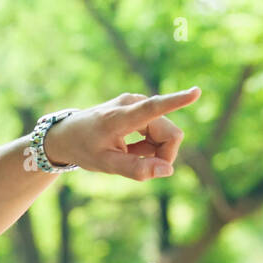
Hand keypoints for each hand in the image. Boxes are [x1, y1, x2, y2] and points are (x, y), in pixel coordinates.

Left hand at [41, 87, 200, 180]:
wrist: (66, 135)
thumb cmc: (84, 149)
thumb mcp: (106, 165)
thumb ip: (135, 169)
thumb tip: (168, 170)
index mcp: (120, 117)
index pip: (153, 108)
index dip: (176, 102)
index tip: (196, 92)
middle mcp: (132, 102)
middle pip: (168, 132)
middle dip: (162, 154)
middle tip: (141, 168)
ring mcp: (136, 102)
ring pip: (165, 132)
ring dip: (153, 149)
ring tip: (127, 154)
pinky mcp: (139, 105)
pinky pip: (158, 129)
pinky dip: (148, 143)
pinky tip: (130, 147)